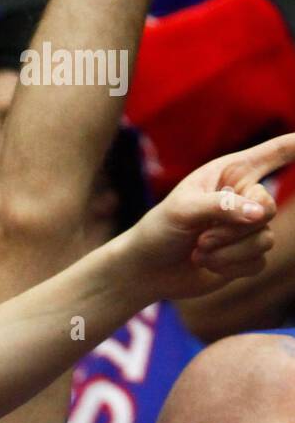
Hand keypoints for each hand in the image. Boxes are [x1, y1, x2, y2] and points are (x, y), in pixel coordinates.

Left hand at [123, 132, 294, 302]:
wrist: (147, 270)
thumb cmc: (159, 229)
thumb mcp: (183, 210)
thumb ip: (222, 207)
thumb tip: (261, 214)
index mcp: (231, 172)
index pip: (275, 152)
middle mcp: (245, 197)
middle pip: (267, 208)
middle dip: (234, 228)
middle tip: (201, 238)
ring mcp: (247, 228)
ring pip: (264, 239)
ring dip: (229, 250)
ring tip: (199, 250)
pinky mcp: (246, 256)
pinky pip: (258, 261)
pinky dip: (230, 266)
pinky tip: (206, 263)